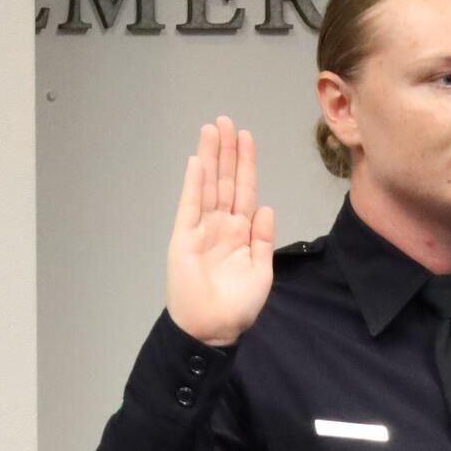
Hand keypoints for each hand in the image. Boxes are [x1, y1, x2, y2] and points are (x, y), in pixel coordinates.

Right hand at [166, 117, 276, 346]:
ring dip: (210, 158)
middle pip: (224, 180)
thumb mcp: (261, 269)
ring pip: (208, 186)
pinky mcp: (184, 238)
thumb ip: (263, 238)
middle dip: (226, 151)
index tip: (246, 138)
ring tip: (211, 130)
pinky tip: (198, 162)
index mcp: (241, 232)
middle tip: (225, 121)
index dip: (246, 164)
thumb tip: (266, 208)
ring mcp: (201, 229)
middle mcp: (221, 225)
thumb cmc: (237, 305)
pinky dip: (194, 184)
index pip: (244, 189)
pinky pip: (190, 206)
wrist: (214, 329)